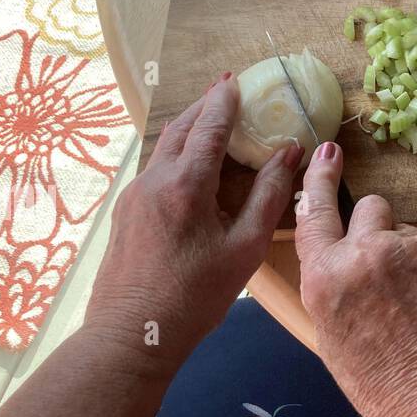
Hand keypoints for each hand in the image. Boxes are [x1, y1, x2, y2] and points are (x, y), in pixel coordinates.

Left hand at [85, 74, 301, 374]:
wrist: (132, 335)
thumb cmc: (196, 296)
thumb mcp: (246, 246)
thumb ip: (270, 194)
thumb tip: (290, 151)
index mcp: (186, 184)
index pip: (209, 127)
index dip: (225, 101)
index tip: (237, 80)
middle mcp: (155, 180)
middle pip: (180, 129)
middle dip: (204, 106)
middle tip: (225, 89)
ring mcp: (134, 196)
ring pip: (163, 148)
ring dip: (188, 128)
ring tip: (209, 119)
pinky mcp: (125, 214)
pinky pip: (155, 168)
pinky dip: (176, 152)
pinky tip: (189, 165)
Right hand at [295, 143, 416, 416]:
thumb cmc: (380, 377)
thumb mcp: (329, 330)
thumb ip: (329, 281)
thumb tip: (335, 251)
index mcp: (324, 276)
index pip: (313, 210)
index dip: (319, 178)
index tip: (326, 153)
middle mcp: (362, 253)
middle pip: (368, 207)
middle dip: (374, 227)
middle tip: (383, 264)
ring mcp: (407, 248)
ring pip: (403, 227)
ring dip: (404, 249)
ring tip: (412, 297)